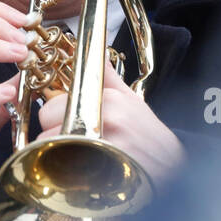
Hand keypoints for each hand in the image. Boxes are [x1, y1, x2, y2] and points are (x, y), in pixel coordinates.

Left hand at [36, 58, 184, 184]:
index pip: (53, 103)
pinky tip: (80, 170)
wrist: (173, 167)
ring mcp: (101, 147)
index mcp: (108, 99)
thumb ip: (106, 76)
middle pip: (47, 122)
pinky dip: (62, 170)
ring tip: (76, 155)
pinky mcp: (98, 172)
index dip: (55, 112)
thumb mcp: (131, 99)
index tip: (65, 118)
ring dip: (54, 152)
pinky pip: (60, 168)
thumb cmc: (148, 134)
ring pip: (48, 145)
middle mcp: (103, 120)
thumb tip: (95, 48)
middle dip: (52, 131)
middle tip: (72, 138)